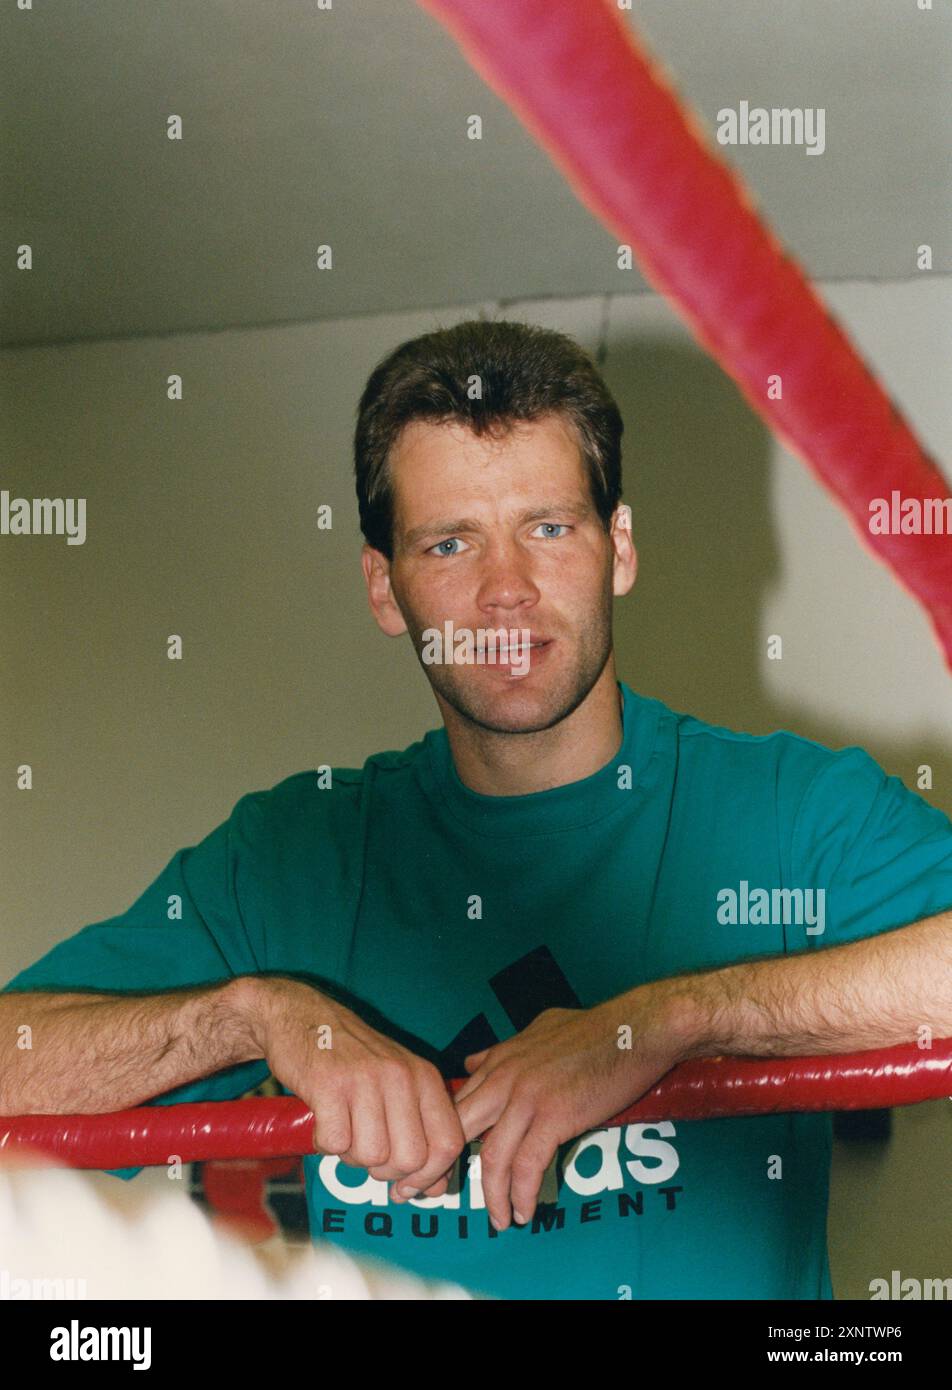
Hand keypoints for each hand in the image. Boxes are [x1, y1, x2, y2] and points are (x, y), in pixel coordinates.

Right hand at [244, 977, 465, 1194]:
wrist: (302, 1016)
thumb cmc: (353, 1060)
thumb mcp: (398, 1085)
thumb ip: (421, 1132)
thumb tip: (434, 1190)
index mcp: (424, 1077)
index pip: (448, 1143)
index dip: (429, 1177)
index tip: (406, 1187)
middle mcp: (400, 1076)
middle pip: (409, 1158)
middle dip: (386, 1171)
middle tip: (366, 1152)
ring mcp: (365, 1079)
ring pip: (371, 1156)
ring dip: (351, 1156)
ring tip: (343, 1128)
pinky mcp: (328, 1085)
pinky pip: (334, 1143)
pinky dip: (325, 1143)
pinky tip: (323, 1121)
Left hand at [393, 985, 692, 1230]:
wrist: (632, 1029)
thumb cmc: (593, 1029)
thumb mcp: (536, 1029)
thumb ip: (502, 1050)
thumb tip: (475, 1061)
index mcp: (498, 1061)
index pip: (454, 1105)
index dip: (440, 1139)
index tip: (431, 1165)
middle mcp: (504, 1079)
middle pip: (457, 1132)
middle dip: (437, 1169)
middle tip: (425, 1196)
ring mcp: (527, 1098)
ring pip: (492, 1157)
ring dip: (490, 1196)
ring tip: (496, 1220)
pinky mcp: (554, 1116)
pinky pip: (527, 1166)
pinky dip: (521, 1194)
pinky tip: (523, 1211)